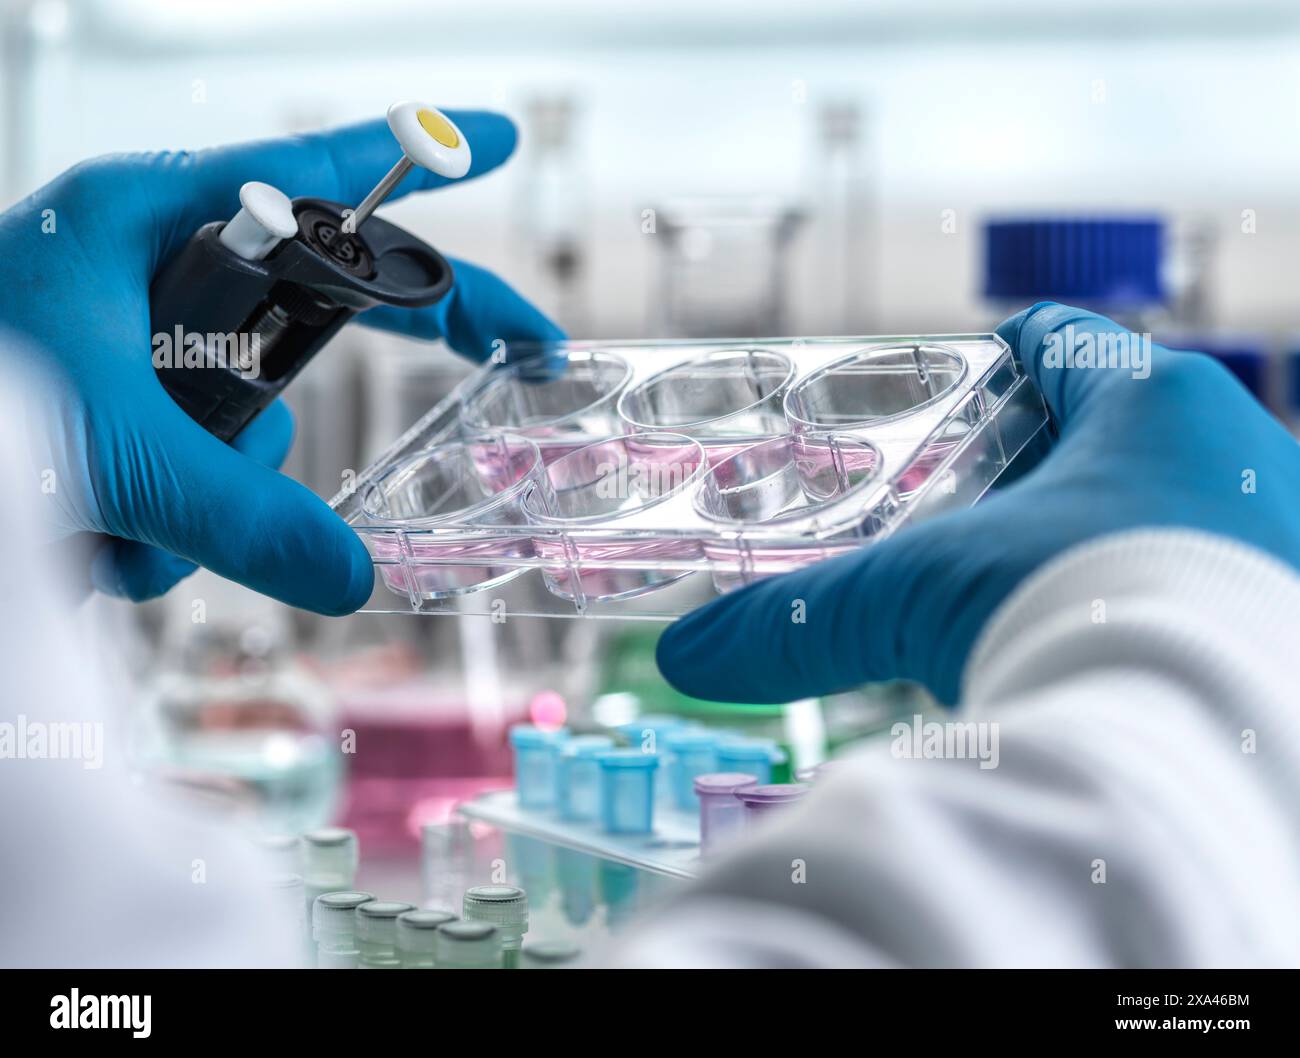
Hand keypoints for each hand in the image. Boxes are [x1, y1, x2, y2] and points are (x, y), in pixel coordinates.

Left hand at [0, 113, 561, 613]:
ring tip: (107, 530)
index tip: (499, 143)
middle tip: (491, 352)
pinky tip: (85, 548)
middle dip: (327, 384)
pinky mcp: (116, 415)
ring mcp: (134, 348)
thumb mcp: (111, 450)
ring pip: (241, 432)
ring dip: (197, 502)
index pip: (319, 180)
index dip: (419, 165)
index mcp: (149, 222)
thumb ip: (245, 517)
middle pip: (305, 317)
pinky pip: (188, 480)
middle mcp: (150, 275)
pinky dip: (151, 538)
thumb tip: (356, 579)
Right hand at [656, 301, 1299, 703]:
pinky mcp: (1293, 612)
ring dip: (1104, 539)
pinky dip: (1157, 601)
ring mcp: (1283, 530)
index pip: (1062, 340)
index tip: (958, 384)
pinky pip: (1222, 579)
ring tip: (1030, 594)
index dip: (999, 356)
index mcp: (1157, 402)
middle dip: (1043, 470)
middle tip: (973, 517)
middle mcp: (1246, 450)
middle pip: (1118, 429)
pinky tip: (1104, 653)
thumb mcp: (923, 603)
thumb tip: (690, 657)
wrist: (1226, 752)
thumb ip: (802, 621)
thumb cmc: (1088, 617)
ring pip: (1176, 505)